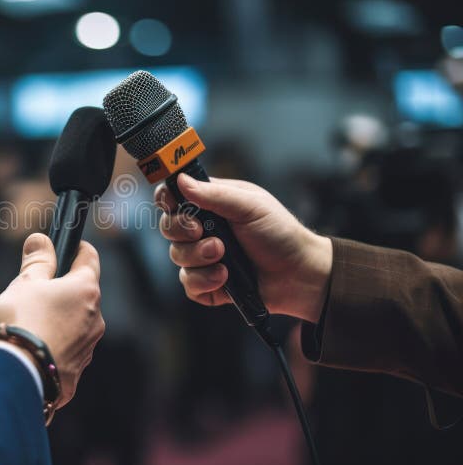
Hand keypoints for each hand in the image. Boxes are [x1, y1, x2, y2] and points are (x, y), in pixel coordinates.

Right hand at [0, 233, 103, 407]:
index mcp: (86, 289)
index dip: (77, 248)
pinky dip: (55, 344)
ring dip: (60, 317)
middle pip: (82, 293)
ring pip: (76, 322)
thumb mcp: (25, 283)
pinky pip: (68, 350)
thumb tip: (41, 240)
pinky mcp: (77, 372)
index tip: (66, 246)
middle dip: (63, 287)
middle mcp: (95, 318)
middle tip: (35, 289)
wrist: (16, 375)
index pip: (89, 257)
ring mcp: (88, 347)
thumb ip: (37, 260)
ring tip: (30, 323)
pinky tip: (33, 346)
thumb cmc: (21, 321)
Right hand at [157, 174, 332, 322]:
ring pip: (177, 256)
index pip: (173, 196)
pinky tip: (225, 278)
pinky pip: (189, 284)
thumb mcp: (250, 205)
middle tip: (203, 232)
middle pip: (168, 227)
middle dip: (182, 231)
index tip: (173, 204)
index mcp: (209, 204)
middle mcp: (202, 229)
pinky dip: (205, 281)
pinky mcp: (208, 283)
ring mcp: (203, 257)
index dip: (166, 199)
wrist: (299, 274)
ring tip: (225, 258)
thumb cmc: (279, 233)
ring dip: (199, 258)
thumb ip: (214, 194)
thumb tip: (181, 180)